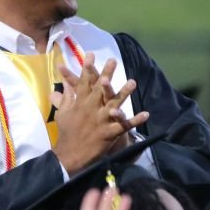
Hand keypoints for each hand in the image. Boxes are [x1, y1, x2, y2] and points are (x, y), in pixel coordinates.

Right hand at [51, 54, 149, 173]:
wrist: (69, 155)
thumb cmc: (66, 133)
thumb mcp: (63, 113)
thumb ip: (66, 97)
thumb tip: (63, 84)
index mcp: (80, 104)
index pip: (83, 83)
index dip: (87, 68)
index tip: (91, 54)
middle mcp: (91, 110)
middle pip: (100, 89)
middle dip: (107, 74)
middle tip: (113, 60)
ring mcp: (100, 121)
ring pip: (114, 104)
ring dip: (124, 93)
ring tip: (133, 82)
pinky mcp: (109, 133)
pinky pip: (124, 126)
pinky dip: (135, 120)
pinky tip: (146, 113)